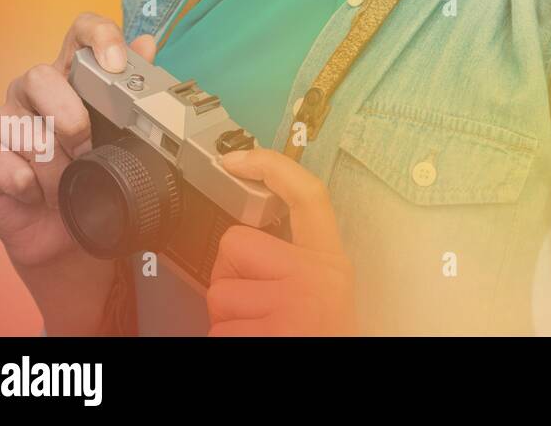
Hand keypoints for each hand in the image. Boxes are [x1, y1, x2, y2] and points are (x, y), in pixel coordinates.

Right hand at [0, 12, 156, 332]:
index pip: (80, 32)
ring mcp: (5, 120)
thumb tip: (147, 44)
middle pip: (41, 75)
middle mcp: (36, 90)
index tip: (117, 62)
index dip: (98, 36)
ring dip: (49, 156)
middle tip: (86, 144)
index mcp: (75, 76)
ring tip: (66, 176)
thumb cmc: (97, 175)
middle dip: (68, 113)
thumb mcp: (123, 134)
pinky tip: (37, 192)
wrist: (70, 234)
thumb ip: (135, 87)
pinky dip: (24, 180)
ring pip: (19, 120)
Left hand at [206, 146, 356, 335]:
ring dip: (226, 321)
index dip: (273, 165)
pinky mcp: (267, 334)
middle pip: (234, 246)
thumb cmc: (319, 336)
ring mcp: (290, 306)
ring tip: (260, 334)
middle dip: (229, 277)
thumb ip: (293, 264)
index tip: (239, 157)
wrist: (335, 393)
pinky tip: (256, 346)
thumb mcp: (321, 293)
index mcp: (329, 262)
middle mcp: (314, 277)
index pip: (308, 196)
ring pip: (217, 294)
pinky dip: (225, 344)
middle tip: (256, 309)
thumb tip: (240, 247)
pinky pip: (215, 332)